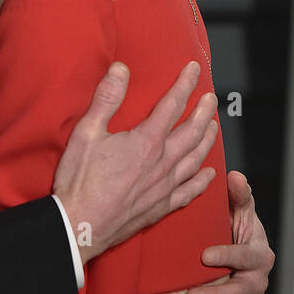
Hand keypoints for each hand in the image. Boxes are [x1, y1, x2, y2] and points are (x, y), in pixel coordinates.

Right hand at [53, 61, 218, 262]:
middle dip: (204, 111)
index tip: (194, 69)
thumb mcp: (87, 133)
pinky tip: (209, 174)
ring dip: (207, 140)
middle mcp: (162, 163)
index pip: (172, 105)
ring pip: (195, 159)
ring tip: (214, 127)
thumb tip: (121, 69)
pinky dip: (202, 181)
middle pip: (192, 132)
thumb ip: (107, 99)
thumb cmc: (80, 180)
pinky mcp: (160, 207)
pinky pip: (190, 191)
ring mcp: (164, 187)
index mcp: (146, 141)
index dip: (185, 84)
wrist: (79, 225)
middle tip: (211, 99)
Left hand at [184, 171, 275, 293]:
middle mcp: (256, 279)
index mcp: (258, 253)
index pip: (247, 256)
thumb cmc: (229, 227)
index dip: (228, 256)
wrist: (225, 250)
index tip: (204, 255)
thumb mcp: (234, 210)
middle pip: (241, 291)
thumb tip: (234, 177)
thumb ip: (237, 195)